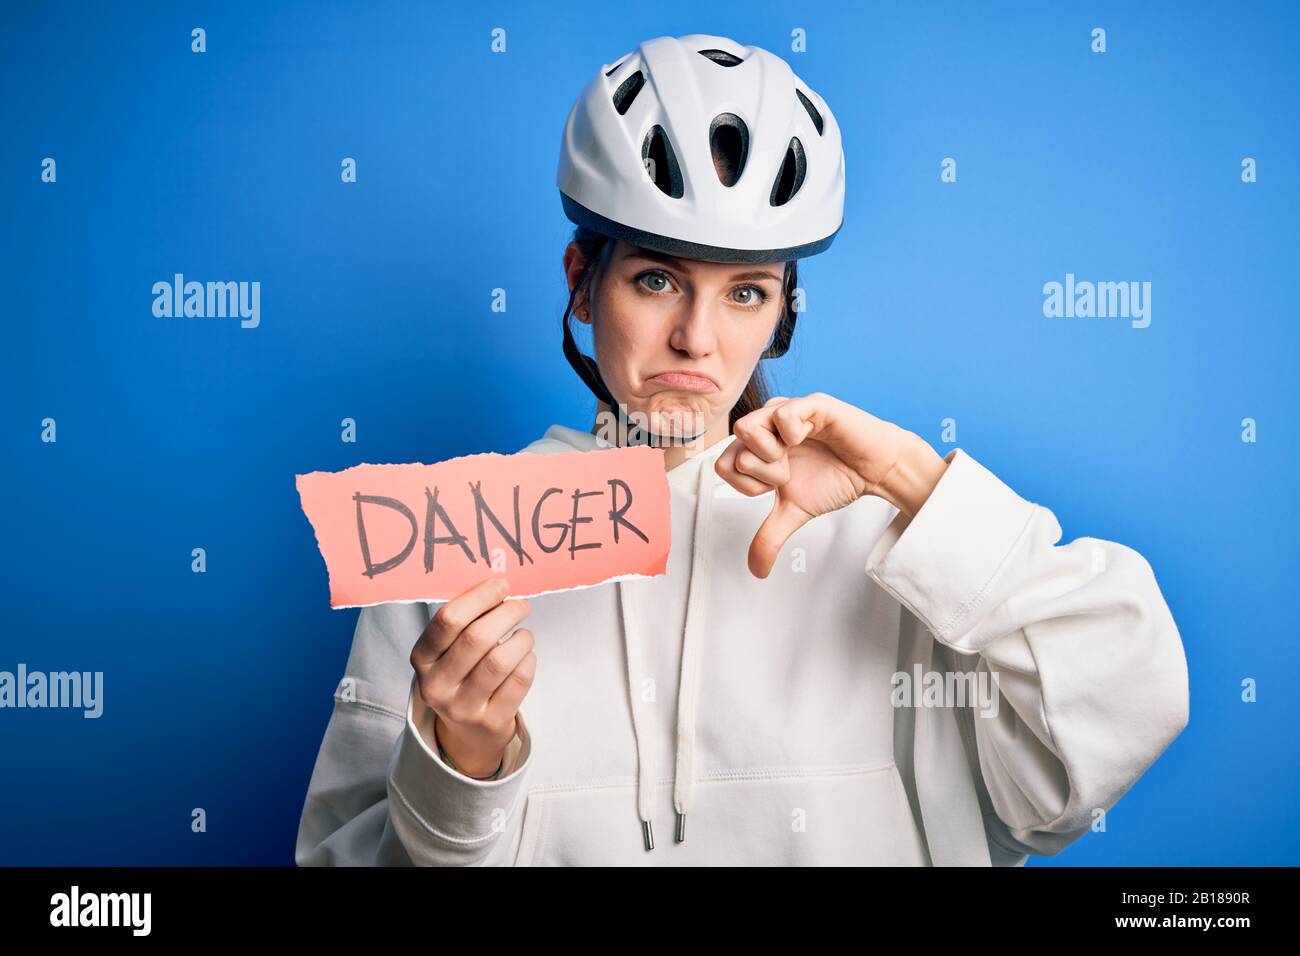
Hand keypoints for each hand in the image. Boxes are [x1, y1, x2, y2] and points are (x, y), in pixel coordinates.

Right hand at [409, 576, 536, 777]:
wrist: (466, 731)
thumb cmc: (461, 675)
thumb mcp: (448, 650)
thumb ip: (466, 621)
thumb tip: (499, 588)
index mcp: (422, 658)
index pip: (448, 620)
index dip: (479, 597)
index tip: (502, 585)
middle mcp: (437, 685)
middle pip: (476, 638)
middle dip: (506, 613)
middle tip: (521, 605)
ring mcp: (462, 707)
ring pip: (500, 661)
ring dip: (521, 639)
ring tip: (525, 635)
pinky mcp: (490, 721)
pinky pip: (519, 681)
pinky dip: (529, 661)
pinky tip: (526, 656)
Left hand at [714, 392, 947, 578]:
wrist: (874, 469)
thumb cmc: (834, 479)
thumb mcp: (795, 511)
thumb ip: (770, 537)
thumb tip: (756, 570)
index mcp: (756, 447)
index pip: (723, 465)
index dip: (747, 484)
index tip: (776, 486)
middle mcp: (766, 425)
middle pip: (732, 450)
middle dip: (763, 474)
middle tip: (790, 473)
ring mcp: (786, 410)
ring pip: (746, 428)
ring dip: (772, 455)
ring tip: (797, 455)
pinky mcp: (810, 403)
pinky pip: (781, 413)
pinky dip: (793, 434)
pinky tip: (810, 438)